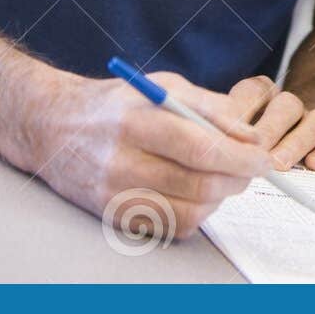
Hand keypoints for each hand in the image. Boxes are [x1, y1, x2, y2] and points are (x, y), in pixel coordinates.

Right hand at [24, 71, 273, 240]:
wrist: (53, 127)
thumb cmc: (117, 104)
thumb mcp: (162, 86)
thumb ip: (210, 107)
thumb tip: (251, 137)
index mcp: (136, 120)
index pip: (200, 148)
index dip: (240, 157)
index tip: (262, 158)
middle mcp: (121, 160)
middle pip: (198, 184)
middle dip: (238, 179)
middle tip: (250, 169)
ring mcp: (114, 194)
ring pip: (189, 212)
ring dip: (220, 199)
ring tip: (224, 179)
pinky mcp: (112, 216)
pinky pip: (170, 227)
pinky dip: (196, 214)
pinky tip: (196, 193)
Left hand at [224, 75, 314, 170]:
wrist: (294, 161)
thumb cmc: (248, 156)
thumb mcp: (231, 141)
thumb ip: (224, 139)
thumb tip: (210, 148)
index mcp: (262, 99)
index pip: (255, 90)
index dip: (243, 107)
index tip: (229, 131)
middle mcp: (291, 108)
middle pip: (288, 105)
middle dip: (270, 129)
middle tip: (256, 152)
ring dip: (297, 141)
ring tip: (280, 165)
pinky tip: (314, 165)